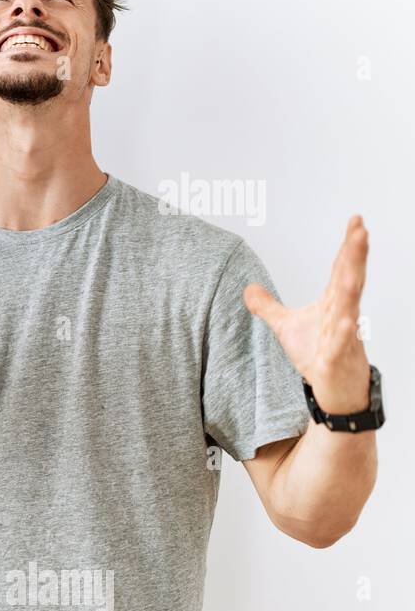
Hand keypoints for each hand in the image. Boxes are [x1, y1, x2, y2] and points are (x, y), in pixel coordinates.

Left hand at [244, 216, 370, 413]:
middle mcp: (342, 314)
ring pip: (349, 309)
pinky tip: (345, 324)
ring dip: (351, 290)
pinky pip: (340, 346)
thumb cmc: (317, 355)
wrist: (335, 390)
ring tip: (352, 270)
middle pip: (350, 280)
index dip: (348, 245)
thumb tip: (248, 288)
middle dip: (355, 256)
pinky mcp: (337, 359)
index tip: (355, 220)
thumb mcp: (286, 327)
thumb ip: (268, 306)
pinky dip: (343, 335)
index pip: (342, 268)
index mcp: (334, 303)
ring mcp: (343, 336)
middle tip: (361, 230)